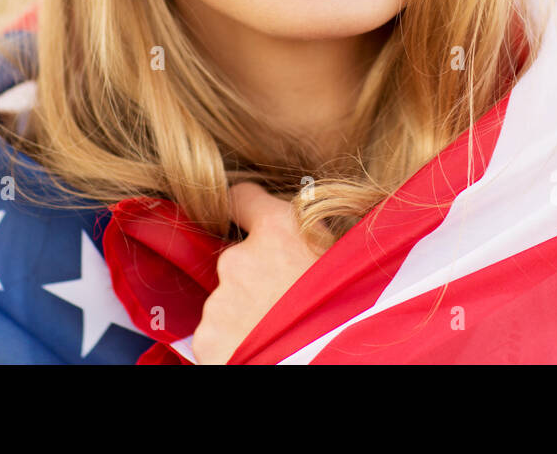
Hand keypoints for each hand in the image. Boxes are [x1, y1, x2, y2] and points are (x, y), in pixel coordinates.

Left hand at [191, 181, 329, 364]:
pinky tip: (261, 350)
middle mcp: (240, 258)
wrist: (335, 359)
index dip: (247, 210)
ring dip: (245, 314)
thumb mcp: (344, 262)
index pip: (243, 197)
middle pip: (238, 260)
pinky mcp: (206, 338)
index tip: (247, 217)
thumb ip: (310, 243)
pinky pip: (217, 335)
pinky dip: (233, 343)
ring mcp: (219, 300)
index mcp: (279, 229)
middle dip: (256, 279)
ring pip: (227, 301)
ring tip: (277, 333)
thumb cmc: (350, 312)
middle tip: (285, 305)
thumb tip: (303, 239)